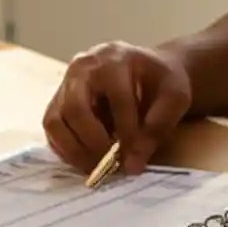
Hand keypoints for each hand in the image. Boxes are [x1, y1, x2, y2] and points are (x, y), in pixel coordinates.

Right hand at [42, 41, 191, 175]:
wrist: (147, 68)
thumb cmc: (161, 80)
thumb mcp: (174, 97)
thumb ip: (158, 127)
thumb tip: (132, 164)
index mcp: (115, 58)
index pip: (118, 99)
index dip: (127, 133)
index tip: (134, 159)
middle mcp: (83, 67)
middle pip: (75, 109)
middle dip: (93, 144)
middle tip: (110, 167)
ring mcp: (65, 83)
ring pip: (55, 121)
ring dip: (74, 151)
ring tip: (97, 168)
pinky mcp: (58, 101)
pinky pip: (53, 130)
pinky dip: (66, 149)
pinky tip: (86, 160)